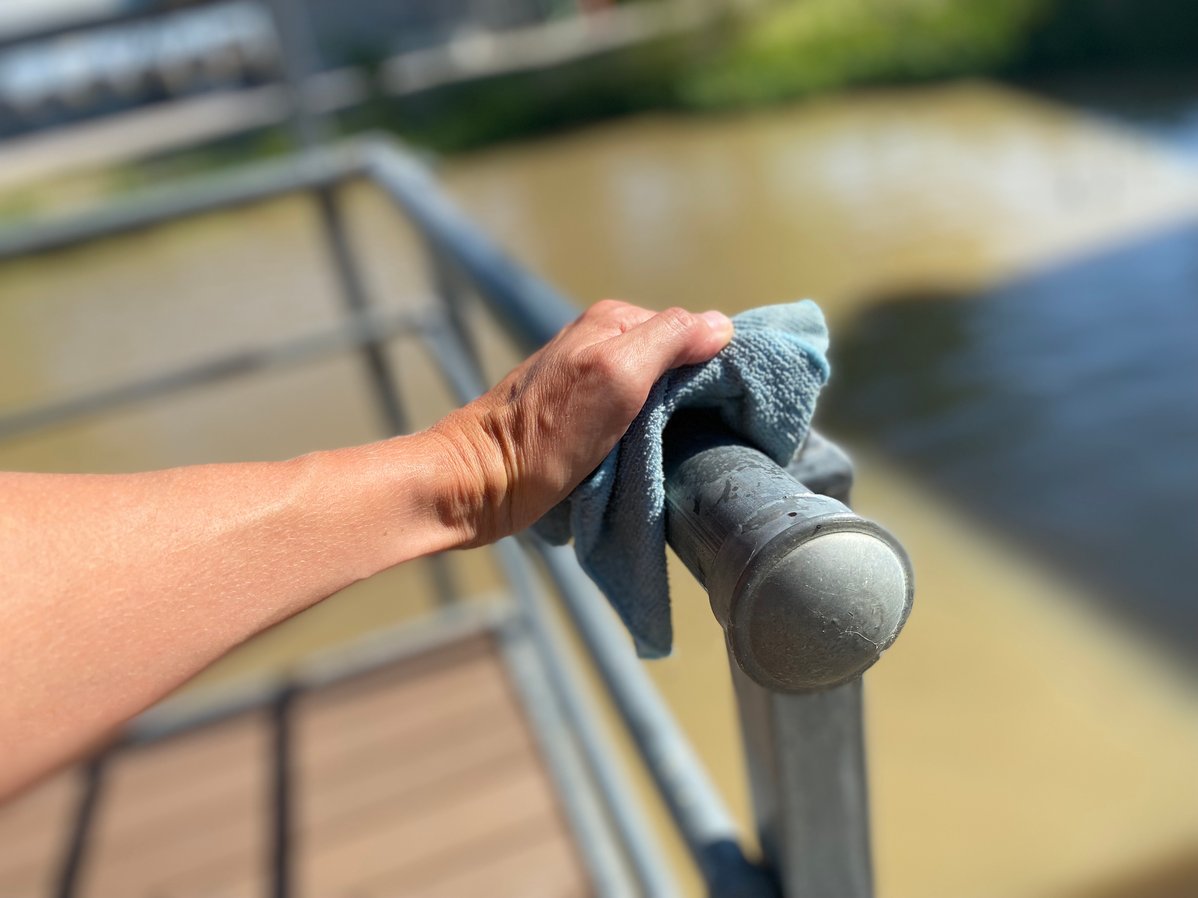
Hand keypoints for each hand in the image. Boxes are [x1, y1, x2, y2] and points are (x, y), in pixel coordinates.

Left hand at [430, 300, 733, 545]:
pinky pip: (634, 420)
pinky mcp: (582, 421)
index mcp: (613, 322)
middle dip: (697, 394)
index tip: (735, 405)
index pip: (690, 332)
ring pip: (656, 395)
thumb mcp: (617, 375)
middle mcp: (601, 345)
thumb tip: (720, 325)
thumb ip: (668, 340)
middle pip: (674, 364)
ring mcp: (590, 383)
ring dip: (674, 420)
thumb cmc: (547, 433)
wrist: (481, 484)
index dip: (716, 364)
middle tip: (714, 434)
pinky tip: (656, 456)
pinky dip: (649, 436)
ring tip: (689, 449)